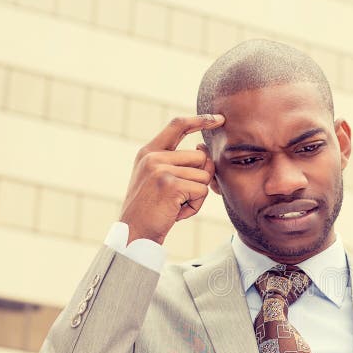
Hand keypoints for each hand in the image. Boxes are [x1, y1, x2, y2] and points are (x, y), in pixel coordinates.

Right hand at [120, 114, 224, 243]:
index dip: (200, 120)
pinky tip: (176, 213)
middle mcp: (153, 156)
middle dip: (200, 179)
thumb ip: (179, 164)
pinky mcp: (170, 184)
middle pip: (201, 156)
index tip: (219, 119)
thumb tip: (203, 149)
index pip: (178, 126)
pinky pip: (201, 191)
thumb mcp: (160, 181)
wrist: (133, 234)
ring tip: (175, 206)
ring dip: (196, 196)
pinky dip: (194, 206)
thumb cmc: (152, 211)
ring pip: (203, 176)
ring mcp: (160, 169)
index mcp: (149, 152)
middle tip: (180, 198)